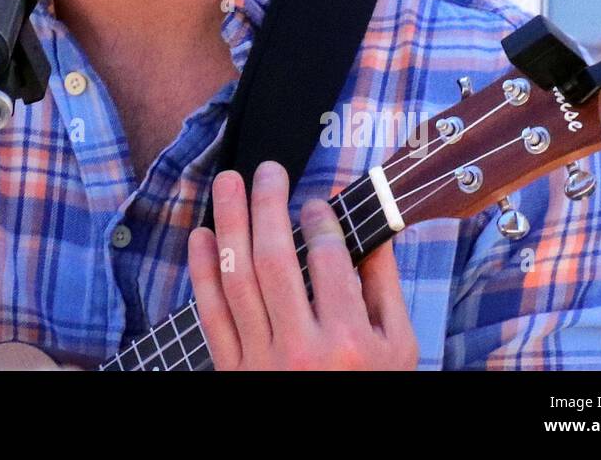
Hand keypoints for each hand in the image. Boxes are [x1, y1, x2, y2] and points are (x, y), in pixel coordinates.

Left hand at [187, 160, 419, 370]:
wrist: (336, 452)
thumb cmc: (373, 389)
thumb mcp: (399, 348)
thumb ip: (384, 287)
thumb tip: (372, 230)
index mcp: (350, 340)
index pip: (329, 260)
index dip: (320, 219)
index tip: (314, 199)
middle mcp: (303, 349)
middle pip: (274, 260)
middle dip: (267, 205)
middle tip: (266, 170)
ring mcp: (262, 361)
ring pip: (235, 279)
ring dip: (228, 223)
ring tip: (227, 182)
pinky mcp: (233, 373)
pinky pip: (210, 313)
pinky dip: (200, 271)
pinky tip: (201, 235)